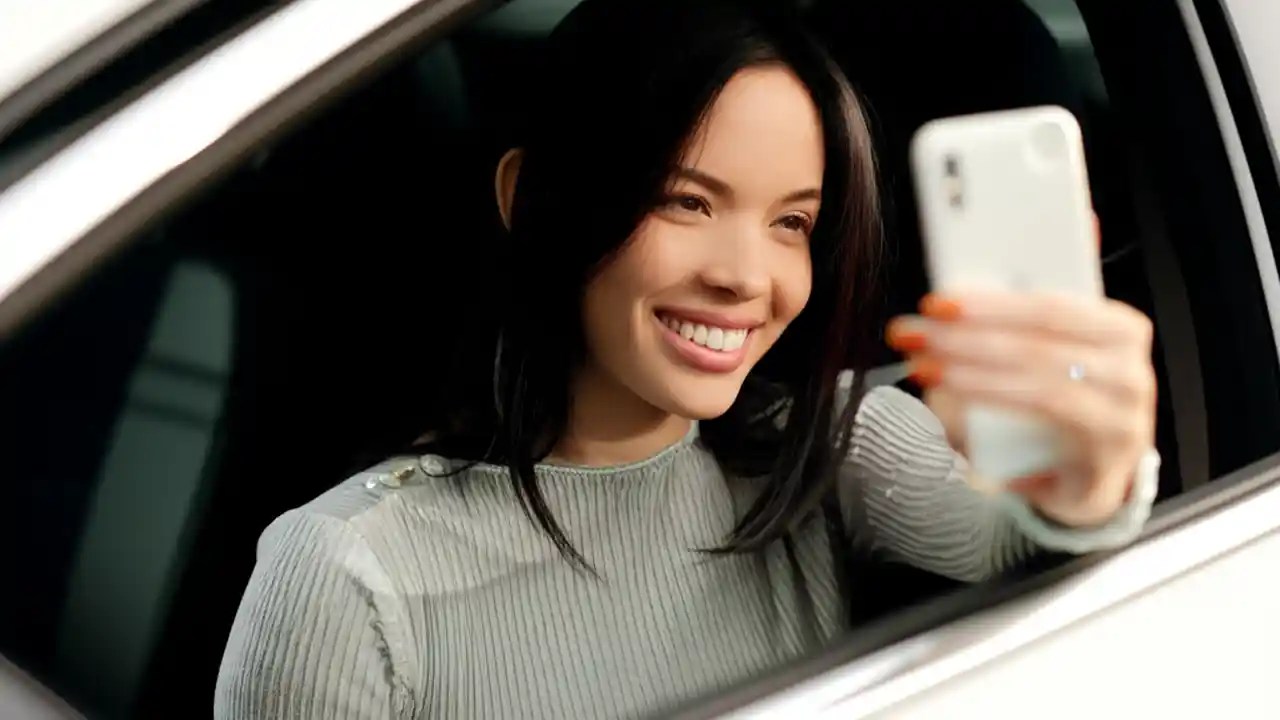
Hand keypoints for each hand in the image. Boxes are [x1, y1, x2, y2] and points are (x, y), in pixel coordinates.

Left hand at [886, 290, 1156, 526]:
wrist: (1088, 480)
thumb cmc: (1060, 406)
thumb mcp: (1042, 359)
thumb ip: (1012, 327)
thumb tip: (949, 303)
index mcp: (1118, 329)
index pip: (1051, 304)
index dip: (991, 302)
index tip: (937, 302)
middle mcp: (1131, 368)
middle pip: (1040, 339)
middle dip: (968, 333)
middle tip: (914, 333)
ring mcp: (1125, 415)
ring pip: (1039, 379)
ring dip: (970, 368)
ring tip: (923, 366)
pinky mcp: (1107, 455)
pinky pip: (1044, 417)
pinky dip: (992, 401)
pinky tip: (953, 396)